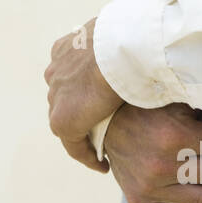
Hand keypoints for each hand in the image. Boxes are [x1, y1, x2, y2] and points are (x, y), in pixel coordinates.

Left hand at [44, 18, 122, 172]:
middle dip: (81, 115)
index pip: (72, 76)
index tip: (99, 106)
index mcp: (67, 48)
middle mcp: (56, 71)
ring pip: (68, 123)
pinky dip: (87, 156)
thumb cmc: (136, 38)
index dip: (85, 93)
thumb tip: (144, 51)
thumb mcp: (126, 38)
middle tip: (101, 131)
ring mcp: (56, 96)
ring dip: (83, 136)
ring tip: (102, 150)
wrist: (127, 46)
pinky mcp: (63, 120)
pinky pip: (73, 145)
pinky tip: (102, 164)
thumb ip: (124, 48)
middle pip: (65, 100)